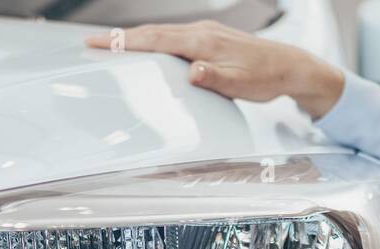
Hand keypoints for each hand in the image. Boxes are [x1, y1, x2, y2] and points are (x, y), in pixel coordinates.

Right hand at [84, 20, 344, 119]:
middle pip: (152, 33)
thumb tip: (193, 72)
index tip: (99, 43)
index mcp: (202, 43)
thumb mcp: (240, 84)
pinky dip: (154, 39)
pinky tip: (149, 47)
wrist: (287, 65)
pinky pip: (174, 36)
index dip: (124, 42)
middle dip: (120, 38)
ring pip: (162, 33)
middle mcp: (201, 32)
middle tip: (92, 43)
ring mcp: (205, 32)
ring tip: (111, 45)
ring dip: (135, 38)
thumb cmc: (264, 78)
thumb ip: (214, 78)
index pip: (155, 41)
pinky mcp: (210, 37)